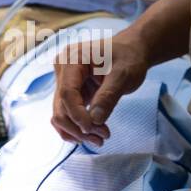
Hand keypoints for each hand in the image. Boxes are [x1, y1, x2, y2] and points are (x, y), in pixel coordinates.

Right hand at [51, 30, 148, 146]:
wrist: (130, 51)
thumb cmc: (128, 58)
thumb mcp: (123, 75)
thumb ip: (108, 96)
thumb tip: (95, 121)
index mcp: (71, 59)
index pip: (67, 93)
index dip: (78, 115)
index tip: (95, 130)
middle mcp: (62, 69)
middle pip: (60, 105)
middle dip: (78, 126)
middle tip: (102, 138)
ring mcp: (64, 80)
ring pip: (61, 113)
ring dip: (77, 130)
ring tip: (100, 139)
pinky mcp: (70, 90)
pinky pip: (67, 112)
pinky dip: (77, 126)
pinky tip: (92, 134)